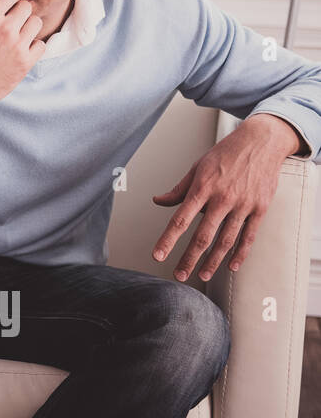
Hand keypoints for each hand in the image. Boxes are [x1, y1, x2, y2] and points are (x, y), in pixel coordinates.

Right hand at [0, 0, 46, 116]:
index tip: (5, 5)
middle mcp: (5, 29)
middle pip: (26, 6)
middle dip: (17, 12)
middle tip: (6, 24)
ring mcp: (17, 46)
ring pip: (36, 23)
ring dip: (26, 27)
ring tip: (13, 37)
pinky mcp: (25, 63)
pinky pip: (41, 44)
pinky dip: (32, 46)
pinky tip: (18, 50)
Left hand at [151, 115, 295, 281]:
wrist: (260, 142)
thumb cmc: (225, 154)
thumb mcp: (197, 167)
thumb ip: (178, 189)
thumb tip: (158, 201)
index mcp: (202, 188)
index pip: (180, 220)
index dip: (167, 240)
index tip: (157, 256)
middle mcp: (222, 199)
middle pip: (203, 236)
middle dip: (189, 259)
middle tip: (178, 275)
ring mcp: (243, 205)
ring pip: (226, 240)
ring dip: (213, 261)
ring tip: (203, 275)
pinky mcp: (260, 208)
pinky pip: (249, 236)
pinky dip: (240, 253)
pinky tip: (231, 266)